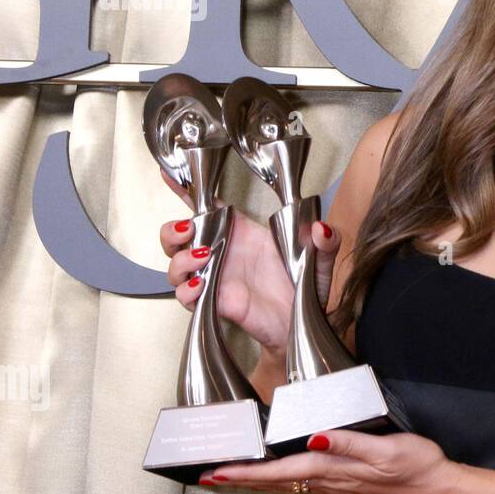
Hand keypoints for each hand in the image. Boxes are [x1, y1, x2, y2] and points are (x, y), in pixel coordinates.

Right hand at [158, 167, 341, 356]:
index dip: (186, 190)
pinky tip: (201, 284)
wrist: (304, 320)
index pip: (207, 208)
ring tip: (203, 256)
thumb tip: (321, 229)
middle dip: (173, 230)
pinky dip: (186, 290)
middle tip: (189, 228)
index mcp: (242, 233)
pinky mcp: (216, 302)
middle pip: (179, 237)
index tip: (169, 173)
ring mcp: (216, 278)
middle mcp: (223, 253)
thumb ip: (325, 241)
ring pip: (176, 266)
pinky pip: (187, 297)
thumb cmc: (306, 285)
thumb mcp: (322, 258)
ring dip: (181, 259)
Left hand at [197, 430, 461, 493]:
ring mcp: (336, 481)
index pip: (281, 470)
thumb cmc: (415, 466)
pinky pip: (302, 480)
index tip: (220, 471)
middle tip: (211, 475)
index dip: (248, 471)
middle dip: (242, 477)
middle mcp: (330, 477)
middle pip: (276, 479)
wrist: (435, 486)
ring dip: (257, 478)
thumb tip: (317, 437)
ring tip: (233, 473)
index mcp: (335, 468)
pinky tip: (278, 472)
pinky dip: (281, 476)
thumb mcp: (386, 448)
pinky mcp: (345, 479)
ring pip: (286, 481)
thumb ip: (350, 442)